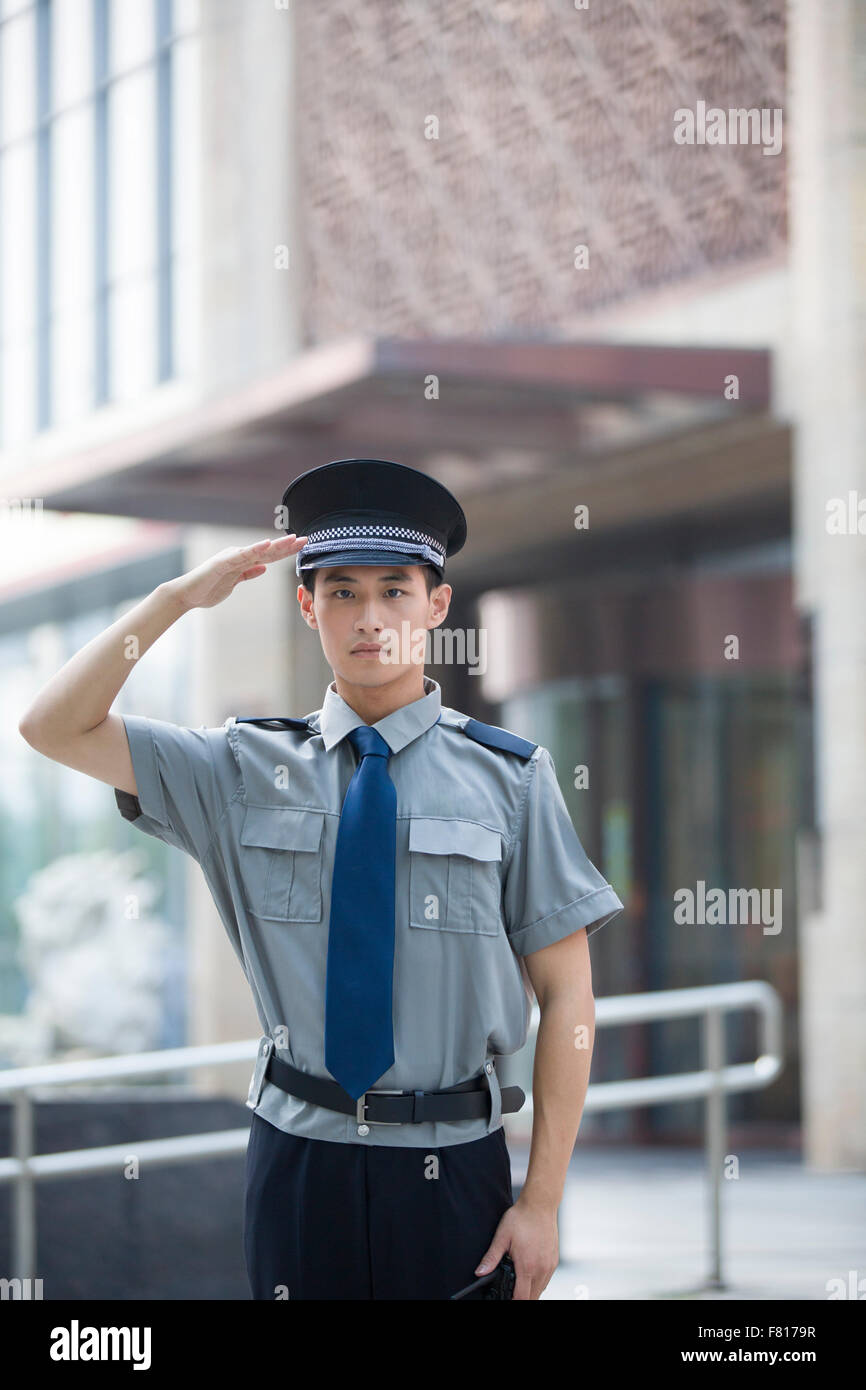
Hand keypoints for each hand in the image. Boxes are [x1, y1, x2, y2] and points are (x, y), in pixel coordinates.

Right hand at [165, 535, 307, 610]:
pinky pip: (241, 556)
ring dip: (276, 545)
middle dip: (287, 546)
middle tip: (306, 539)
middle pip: (268, 551)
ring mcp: (231, 558)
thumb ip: (248, 573)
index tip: (302, 546)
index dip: (286, 551)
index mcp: (243, 561)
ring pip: (258, 550)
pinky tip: (266, 544)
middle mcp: (239, 556)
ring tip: (292, 539)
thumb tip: (264, 567)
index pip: (269, 556)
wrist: (188, 594)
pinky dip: (254, 549)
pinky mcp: (222, 563)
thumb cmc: (208, 588)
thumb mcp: (234, 582)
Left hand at [474, 1196, 558, 1300]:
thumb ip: (491, 1258)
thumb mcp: (502, 1237)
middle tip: (510, 1293)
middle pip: (532, 1298)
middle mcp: (541, 1269)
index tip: (506, 1298)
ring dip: (530, 1292)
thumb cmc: (522, 1218)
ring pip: (541, 1290)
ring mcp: (550, 1265)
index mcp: (527, 1266)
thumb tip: (480, 1272)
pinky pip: (546, 1280)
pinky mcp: (554, 1260)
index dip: (513, 1301)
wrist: (540, 1205)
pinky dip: (538, 1284)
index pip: (521, 1297)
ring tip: (518, 1286)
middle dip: (521, 1298)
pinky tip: (529, 1277)